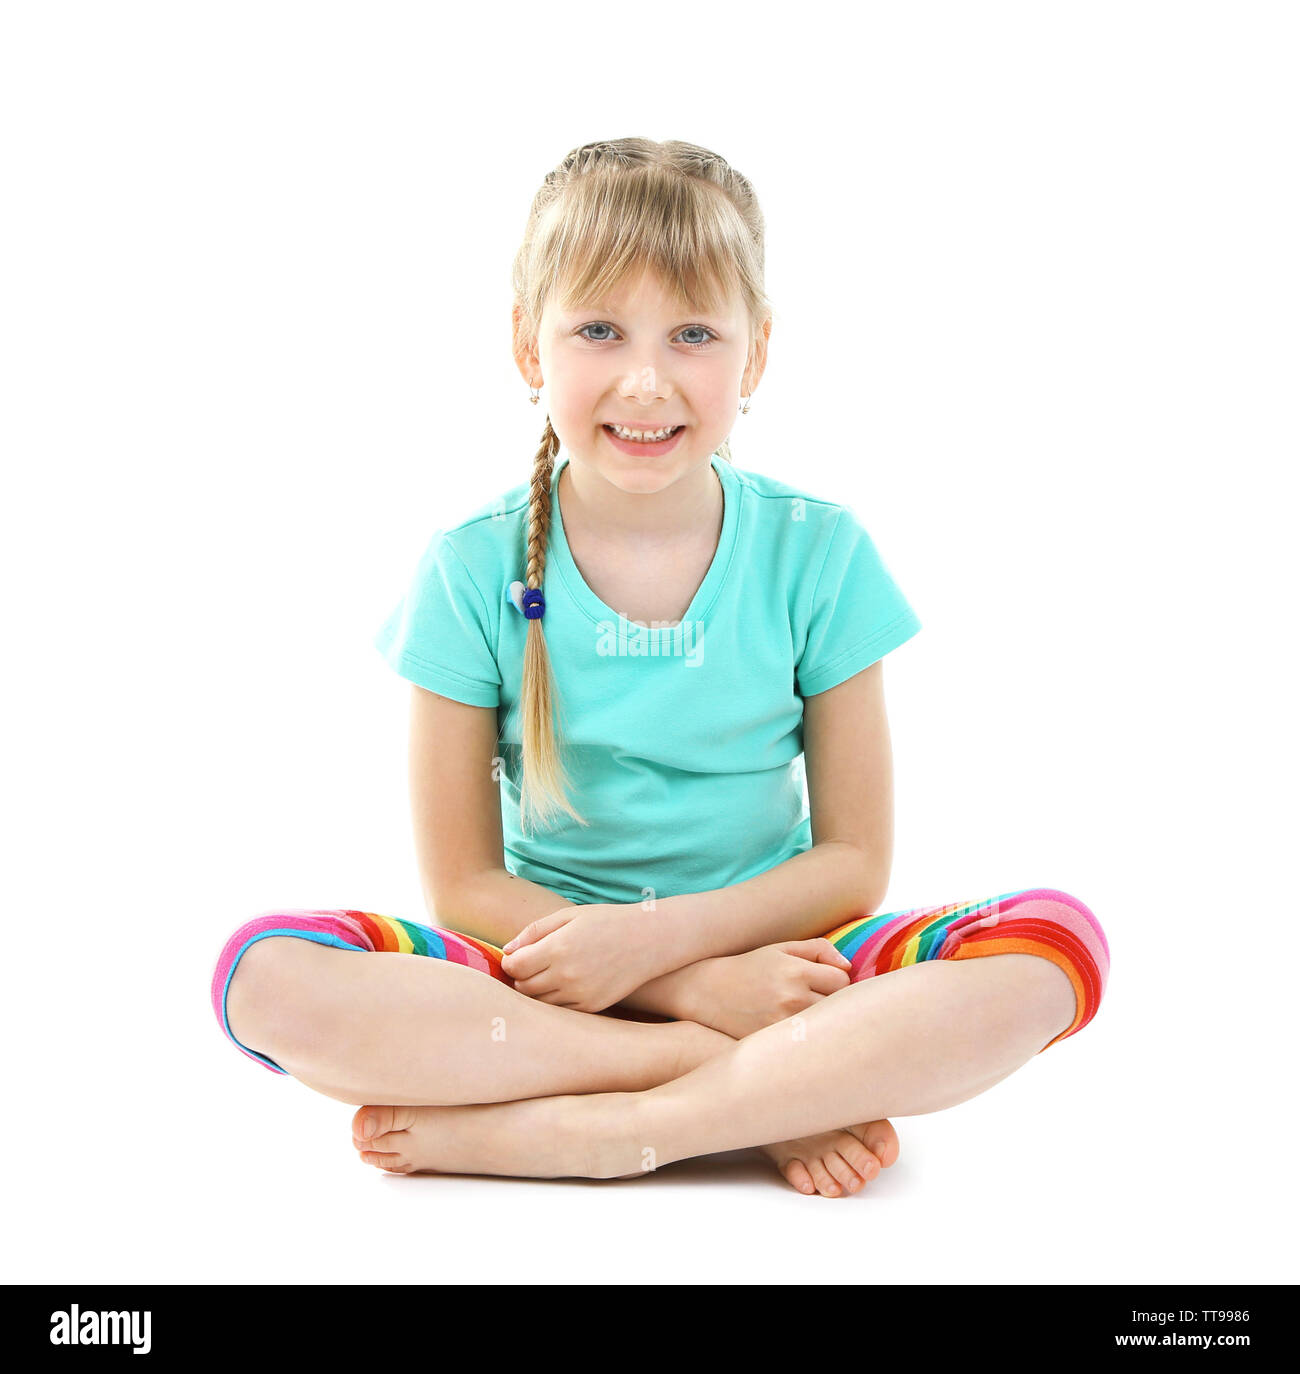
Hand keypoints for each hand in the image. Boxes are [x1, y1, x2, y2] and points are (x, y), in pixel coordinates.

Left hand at [498, 904, 663, 1012]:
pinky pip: (561, 1011)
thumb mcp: (569, 916)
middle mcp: (567, 975)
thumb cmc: (607, 922)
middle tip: (530, 966)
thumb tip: (507, 950)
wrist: (649, 940)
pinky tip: (565, 985)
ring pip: (540, 1003)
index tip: (517, 956)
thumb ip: (535, 931)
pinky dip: (556, 1000)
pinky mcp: (593, 1007)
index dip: (511, 962)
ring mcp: (580, 994)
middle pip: (523, 988)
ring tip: (548, 974)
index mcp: (558, 948)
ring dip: (537, 991)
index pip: (514, 967)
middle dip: (521, 977)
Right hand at [682, 940, 853, 1038]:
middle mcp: (791, 999)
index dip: (837, 981)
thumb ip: (819, 950)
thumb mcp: (781, 949)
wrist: (707, 992)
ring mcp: (781, 1025)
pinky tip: (795, 1033)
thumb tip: (848, 967)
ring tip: (808, 1017)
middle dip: (833, 1003)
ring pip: (824, 1028)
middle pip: (838, 1006)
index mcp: (796, 972)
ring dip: (822, 1023)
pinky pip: (805, 1044)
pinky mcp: (772, 1044)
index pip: (842, 981)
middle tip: (817, 1001)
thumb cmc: (749, 968)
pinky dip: (805, 1039)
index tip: (824, 983)